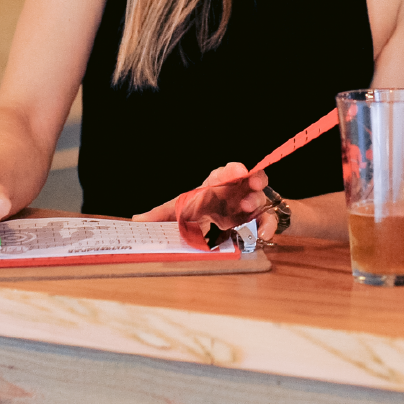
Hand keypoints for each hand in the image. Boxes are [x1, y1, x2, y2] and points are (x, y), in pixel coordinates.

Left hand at [133, 162, 276, 239]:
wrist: (225, 221)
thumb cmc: (204, 208)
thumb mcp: (182, 211)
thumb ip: (162, 214)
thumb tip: (136, 220)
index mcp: (218, 185)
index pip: (226, 172)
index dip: (233, 170)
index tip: (239, 171)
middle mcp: (237, 191)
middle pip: (250, 178)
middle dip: (254, 178)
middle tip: (253, 183)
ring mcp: (250, 204)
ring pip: (260, 198)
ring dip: (257, 202)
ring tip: (249, 209)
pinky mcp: (259, 220)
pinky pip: (267, 220)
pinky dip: (267, 225)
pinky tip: (263, 234)